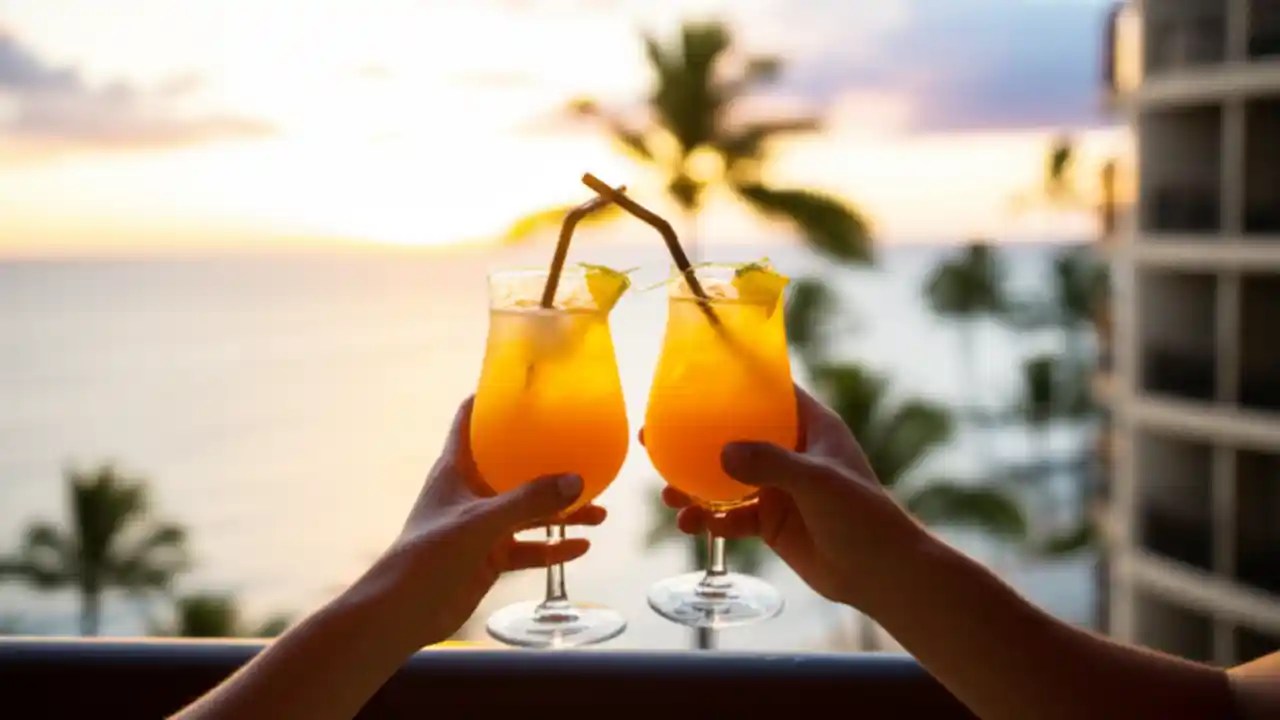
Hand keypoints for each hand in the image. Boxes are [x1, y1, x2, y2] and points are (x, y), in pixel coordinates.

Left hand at [367, 396, 604, 646]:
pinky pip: (528, 548)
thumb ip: (529, 502)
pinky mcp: (488, 557)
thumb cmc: (430, 554)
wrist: (403, 612)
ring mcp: (481, 525)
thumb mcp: (482, 522)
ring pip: (528, 511)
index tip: (527, 386)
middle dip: (547, 462)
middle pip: (513, 466)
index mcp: (456, 468)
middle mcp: (470, 491)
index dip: (492, 399)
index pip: (471, 420)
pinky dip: (552, 548)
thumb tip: (577, 481)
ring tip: (599, 512)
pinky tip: (581, 547)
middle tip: (584, 453)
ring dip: (561, 511)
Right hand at [654, 385, 924, 610]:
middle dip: (695, 439)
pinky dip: (710, 520)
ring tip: (668, 495)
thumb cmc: (862, 515)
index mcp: (811, 426)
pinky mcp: (772, 523)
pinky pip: (731, 516)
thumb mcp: (816, 481)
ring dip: (694, 486)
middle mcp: (792, 452)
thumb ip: (770, 464)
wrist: (881, 574)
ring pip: (725, 479)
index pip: (770, 390)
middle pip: (734, 435)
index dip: (734, 381)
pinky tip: (693, 526)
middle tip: (654, 439)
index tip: (692, 376)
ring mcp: (780, 488)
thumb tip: (722, 453)